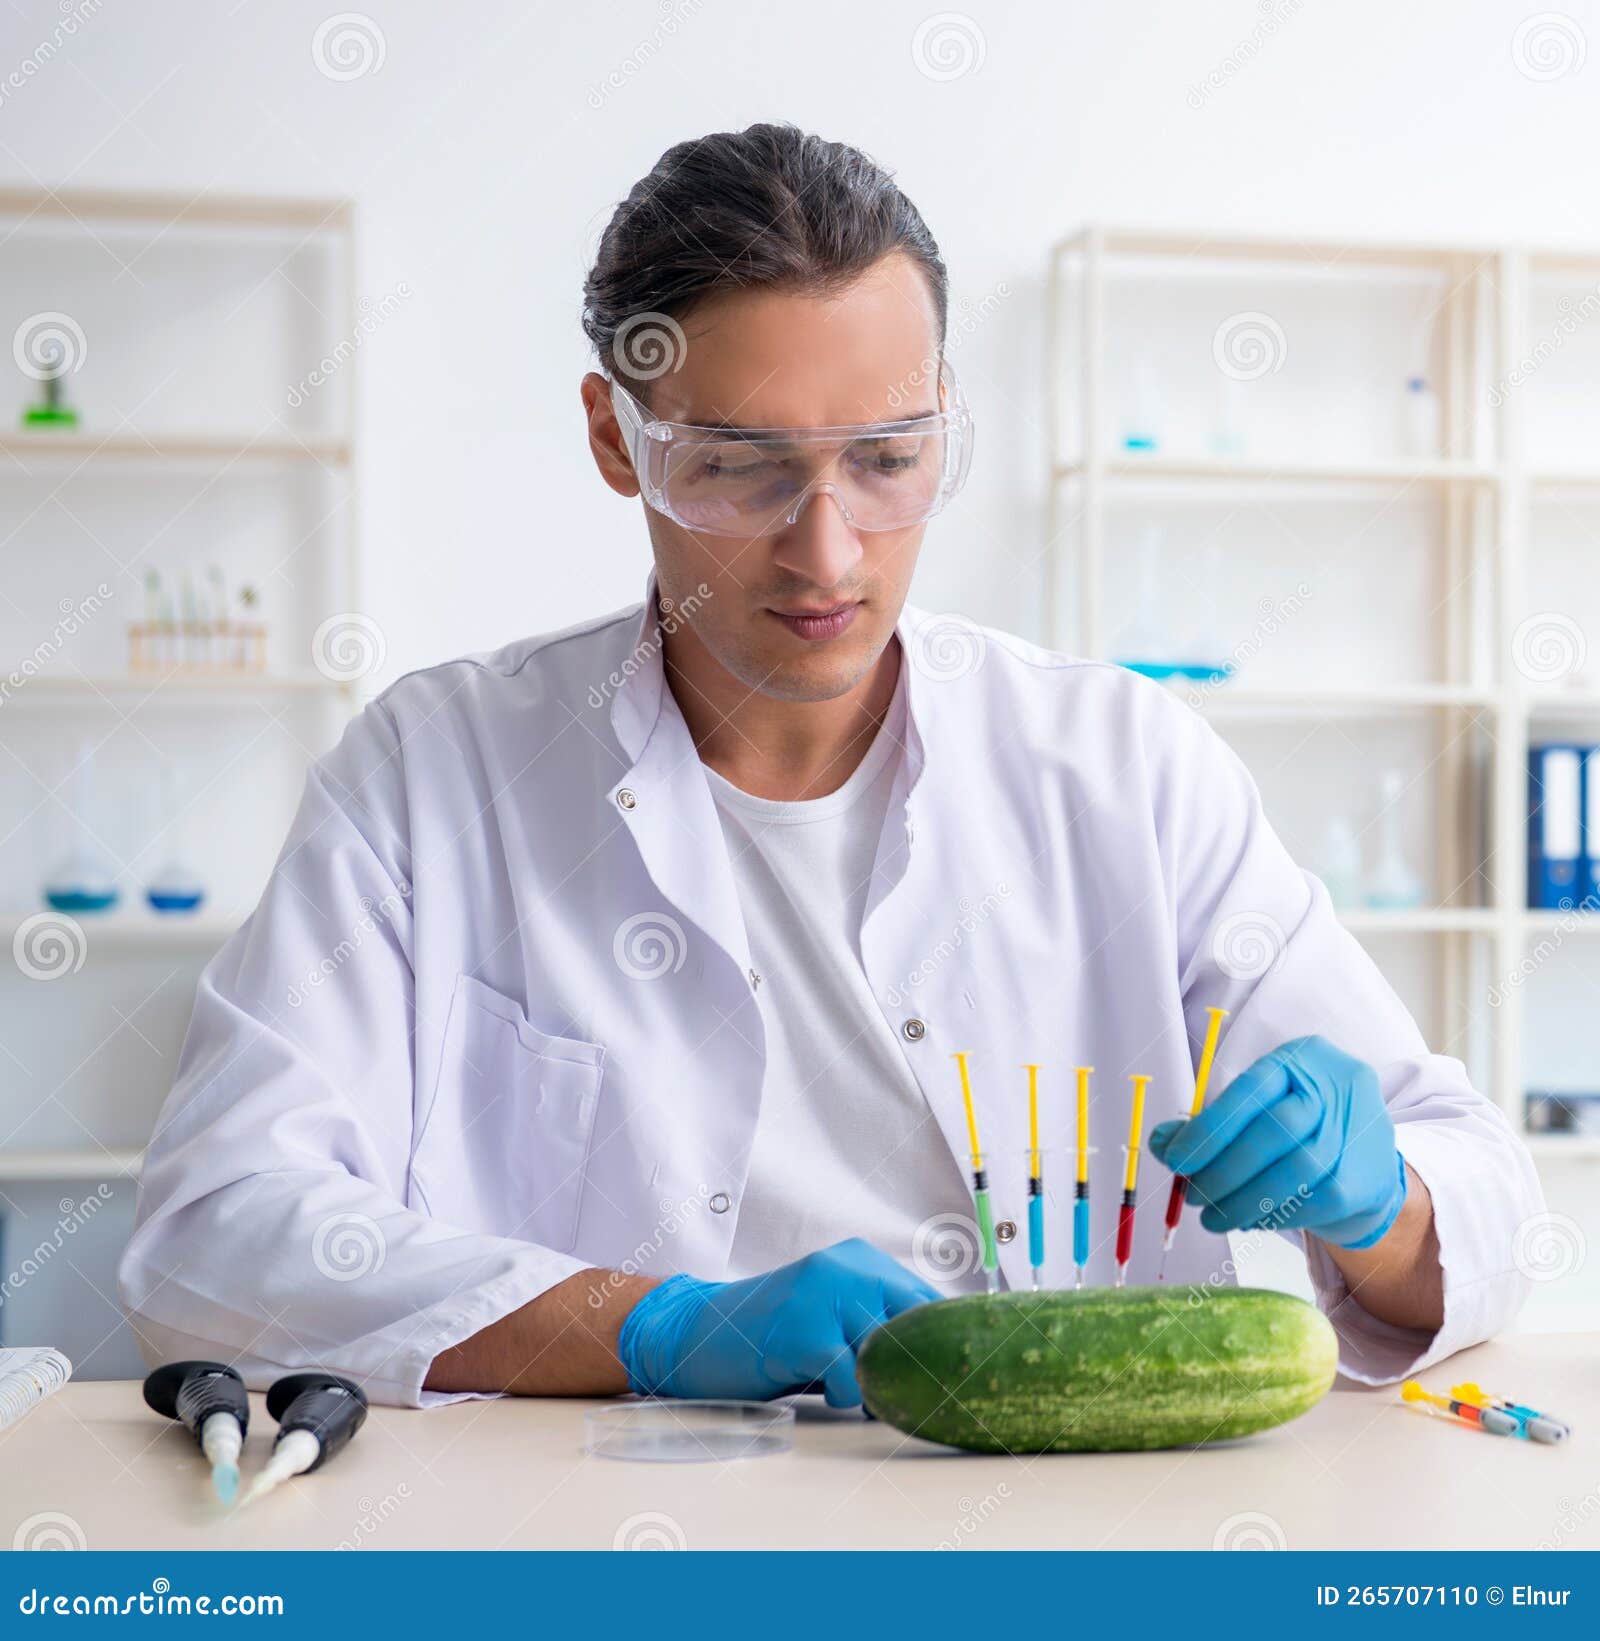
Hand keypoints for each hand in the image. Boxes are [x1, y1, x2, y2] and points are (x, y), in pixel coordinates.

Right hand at [616, 1237, 939, 1406]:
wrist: (696, 1332)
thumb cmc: (774, 1334)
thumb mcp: (832, 1313)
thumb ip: (879, 1324)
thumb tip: (940, 1363)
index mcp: (862, 1260)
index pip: (930, 1302)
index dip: (942, 1346)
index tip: (946, 1377)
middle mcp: (849, 1268)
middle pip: (917, 1326)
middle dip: (917, 1369)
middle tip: (907, 1396)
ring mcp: (825, 1295)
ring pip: (887, 1353)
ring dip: (878, 1385)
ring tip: (850, 1388)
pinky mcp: (803, 1330)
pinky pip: (852, 1377)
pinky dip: (846, 1396)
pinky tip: (823, 1390)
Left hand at [1149, 1035, 1406, 1249]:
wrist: (1365, 1157)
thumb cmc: (1295, 1124)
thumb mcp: (1257, 1104)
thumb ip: (1210, 1120)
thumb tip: (1161, 1143)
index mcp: (1302, 1059)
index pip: (1251, 1089)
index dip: (1210, 1128)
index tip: (1175, 1160)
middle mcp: (1336, 1088)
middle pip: (1275, 1131)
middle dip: (1224, 1169)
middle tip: (1192, 1195)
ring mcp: (1355, 1134)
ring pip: (1294, 1172)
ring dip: (1243, 1201)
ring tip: (1211, 1217)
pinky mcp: (1363, 1179)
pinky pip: (1310, 1203)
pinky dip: (1271, 1216)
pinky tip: (1248, 1220)